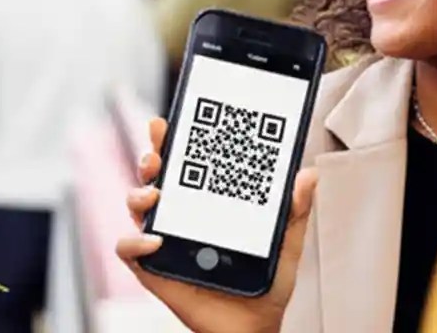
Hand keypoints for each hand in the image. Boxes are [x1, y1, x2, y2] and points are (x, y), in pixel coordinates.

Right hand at [116, 117, 317, 332]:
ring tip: (155, 194)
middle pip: (155, 176)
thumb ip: (294, 210)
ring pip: (136, 205)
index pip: (186, 164)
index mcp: (207, 202)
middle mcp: (181, 215)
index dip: (173, 141)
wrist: (253, 326)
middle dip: (150, 156)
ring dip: (138, 193)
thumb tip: (308, 176)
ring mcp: (163, 240)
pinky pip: (128, 251)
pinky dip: (134, 243)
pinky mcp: (152, 269)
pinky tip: (155, 241)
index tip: (170, 124)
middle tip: (157, 153)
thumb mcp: (285, 242)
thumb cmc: (265, 283)